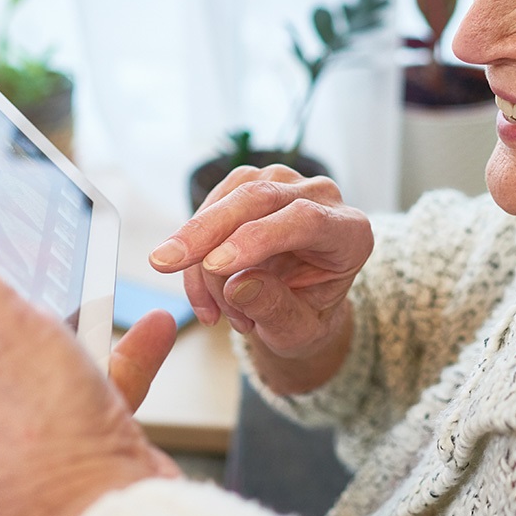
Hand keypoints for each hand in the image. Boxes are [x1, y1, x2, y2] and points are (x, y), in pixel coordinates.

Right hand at [148, 165, 372, 391]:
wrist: (301, 305)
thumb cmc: (306, 316)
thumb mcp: (299, 331)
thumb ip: (276, 310)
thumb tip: (238, 286)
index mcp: (349, 233)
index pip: (305, 220)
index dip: (257, 238)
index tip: (216, 264)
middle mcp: (322, 197)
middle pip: (259, 198)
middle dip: (206, 231)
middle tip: (165, 263)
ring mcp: (285, 184)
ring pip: (229, 200)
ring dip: (202, 256)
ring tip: (213, 313)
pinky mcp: (251, 184)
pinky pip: (211, 207)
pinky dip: (196, 252)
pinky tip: (203, 293)